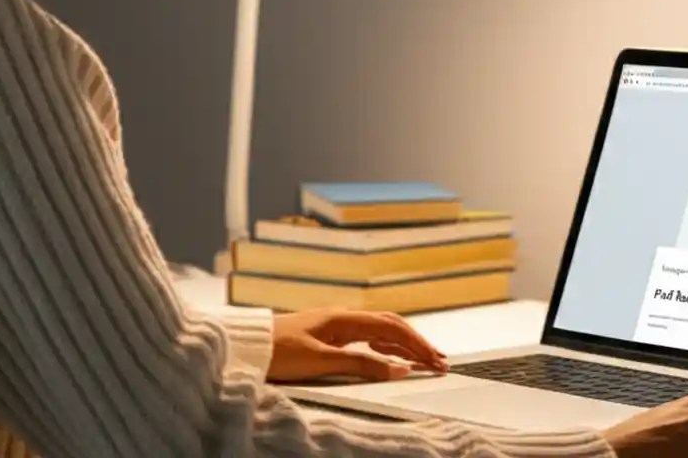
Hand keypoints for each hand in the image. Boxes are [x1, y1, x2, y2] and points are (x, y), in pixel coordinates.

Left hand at [267, 309, 449, 382]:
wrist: (247, 347)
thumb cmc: (277, 351)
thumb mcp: (321, 361)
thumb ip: (361, 365)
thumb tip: (398, 369)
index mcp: (344, 319)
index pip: (392, 329)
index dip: (417, 344)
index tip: (436, 361)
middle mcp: (344, 318)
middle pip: (391, 327)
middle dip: (418, 344)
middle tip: (440, 361)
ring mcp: (337, 327)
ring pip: (381, 333)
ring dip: (405, 346)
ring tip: (425, 360)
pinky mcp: (330, 337)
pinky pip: (367, 340)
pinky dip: (387, 349)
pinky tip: (394, 358)